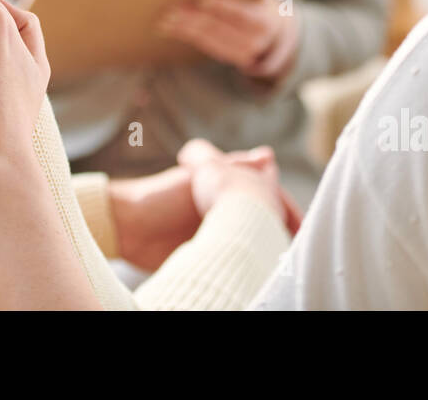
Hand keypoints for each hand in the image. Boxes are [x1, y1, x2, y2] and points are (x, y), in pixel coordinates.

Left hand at [109, 146, 295, 271]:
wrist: (127, 226)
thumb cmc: (159, 197)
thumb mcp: (197, 178)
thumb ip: (232, 168)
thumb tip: (268, 157)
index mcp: (221, 190)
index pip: (263, 199)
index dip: (283, 210)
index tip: (300, 225)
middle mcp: (221, 210)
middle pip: (260, 221)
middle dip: (278, 232)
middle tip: (295, 245)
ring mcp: (213, 232)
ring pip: (249, 240)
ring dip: (263, 248)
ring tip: (281, 260)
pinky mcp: (203, 253)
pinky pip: (230, 257)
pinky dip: (245, 262)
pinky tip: (258, 270)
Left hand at [156, 0, 298, 78]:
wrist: (274, 28)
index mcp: (265, 18)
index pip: (242, 12)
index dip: (222, 4)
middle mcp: (257, 39)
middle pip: (219, 26)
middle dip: (193, 16)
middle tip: (172, 6)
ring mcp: (244, 52)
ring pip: (208, 37)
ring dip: (184, 27)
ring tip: (165, 17)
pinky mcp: (230, 57)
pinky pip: (204, 45)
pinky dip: (184, 34)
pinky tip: (168, 27)